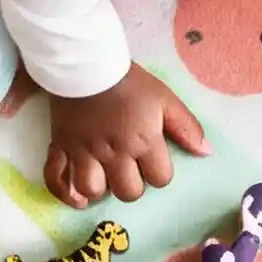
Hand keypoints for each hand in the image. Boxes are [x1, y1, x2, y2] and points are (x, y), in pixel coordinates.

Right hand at [45, 64, 210, 207]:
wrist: (85, 63)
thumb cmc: (129, 81)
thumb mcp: (165, 99)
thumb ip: (186, 127)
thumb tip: (205, 152)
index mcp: (143, 142)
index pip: (160, 179)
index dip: (159, 172)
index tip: (154, 160)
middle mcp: (114, 153)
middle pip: (128, 192)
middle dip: (133, 185)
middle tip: (129, 169)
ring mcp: (84, 152)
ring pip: (93, 190)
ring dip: (101, 189)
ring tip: (105, 179)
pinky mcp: (60, 147)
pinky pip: (56, 179)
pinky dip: (65, 193)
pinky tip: (78, 198)